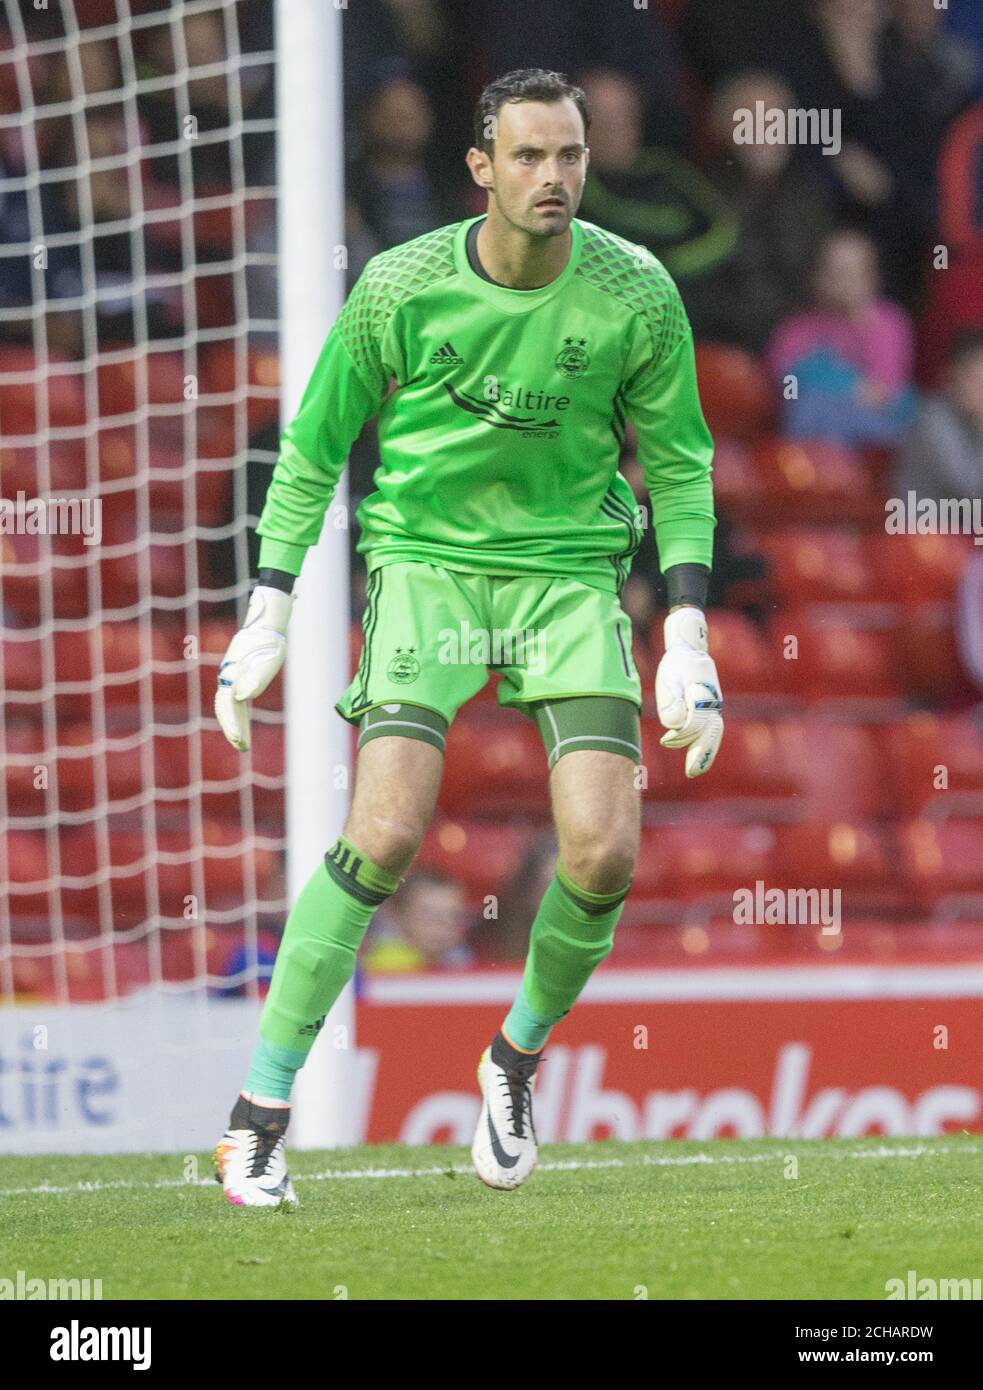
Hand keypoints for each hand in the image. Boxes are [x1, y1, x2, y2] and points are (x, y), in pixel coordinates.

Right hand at [215, 585, 293, 750]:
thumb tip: (242, 697)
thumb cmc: (270, 644)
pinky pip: (234, 702)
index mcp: (232, 675)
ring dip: (234, 725)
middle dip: (232, 729)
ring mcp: (231, 679)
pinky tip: (243, 727)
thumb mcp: (269, 661)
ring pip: (228, 707)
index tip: (240, 740)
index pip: (228, 705)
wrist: (266, 626)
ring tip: (243, 744)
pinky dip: (238, 716)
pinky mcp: (237, 679)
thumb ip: (256, 679)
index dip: (232, 724)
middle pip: (225, 709)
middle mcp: (227, 678)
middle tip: (243, 747)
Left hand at [655, 606, 723, 777]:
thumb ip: (670, 702)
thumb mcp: (668, 679)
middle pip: (711, 733)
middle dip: (702, 754)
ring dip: (706, 752)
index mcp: (703, 694)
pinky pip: (712, 729)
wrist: (690, 648)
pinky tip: (699, 756)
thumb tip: (674, 725)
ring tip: (696, 769)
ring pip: (714, 733)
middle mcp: (713, 702)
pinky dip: (707, 743)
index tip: (666, 740)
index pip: (695, 723)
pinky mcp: (712, 707)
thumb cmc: (676, 664)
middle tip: (692, 772)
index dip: (681, 735)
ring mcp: (715, 705)